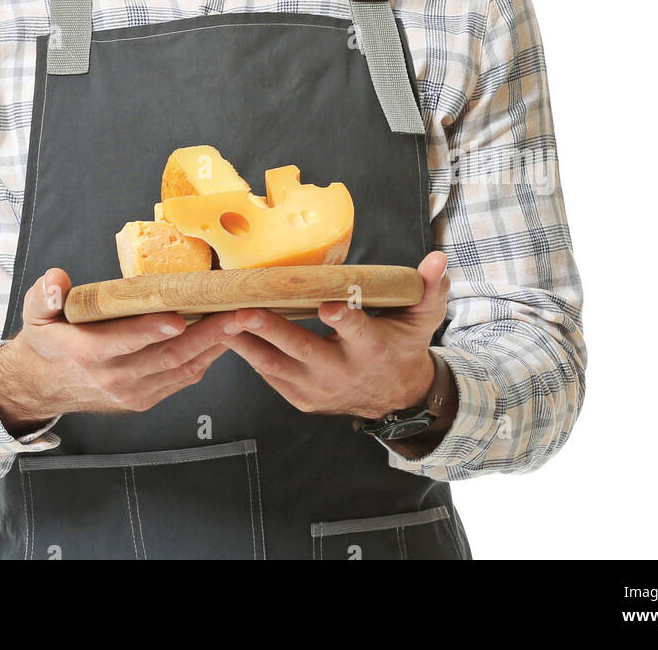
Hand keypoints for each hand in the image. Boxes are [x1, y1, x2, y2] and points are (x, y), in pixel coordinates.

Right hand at [0, 268, 233, 430]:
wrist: (43, 386)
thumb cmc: (47, 342)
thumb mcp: (35, 314)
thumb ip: (44, 295)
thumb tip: (56, 281)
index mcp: (87, 354)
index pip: (123, 343)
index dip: (150, 331)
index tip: (176, 317)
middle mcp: (114, 378)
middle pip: (166, 356)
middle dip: (206, 334)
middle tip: (235, 313)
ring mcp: (133, 392)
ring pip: (181, 369)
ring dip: (214, 346)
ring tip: (241, 321)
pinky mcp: (146, 397)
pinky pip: (182, 378)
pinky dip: (205, 358)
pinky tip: (224, 338)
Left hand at [219, 251, 449, 418]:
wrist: (394, 398)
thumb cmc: (402, 346)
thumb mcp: (422, 318)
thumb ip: (429, 288)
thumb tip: (438, 258)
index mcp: (371, 350)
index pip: (357, 332)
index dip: (344, 320)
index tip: (329, 306)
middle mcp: (341, 373)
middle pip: (303, 350)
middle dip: (272, 330)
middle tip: (245, 309)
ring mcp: (317, 389)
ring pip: (276, 365)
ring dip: (247, 342)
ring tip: (220, 318)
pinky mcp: (299, 397)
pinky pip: (269, 375)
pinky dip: (247, 354)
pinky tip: (225, 332)